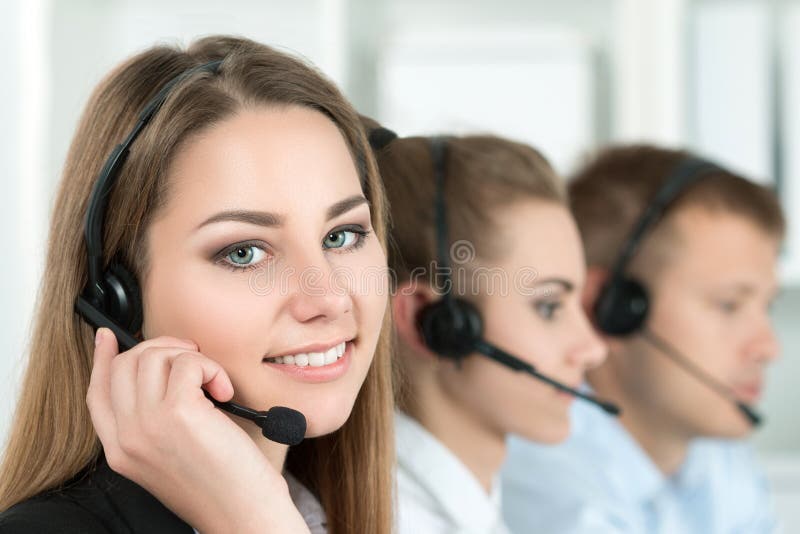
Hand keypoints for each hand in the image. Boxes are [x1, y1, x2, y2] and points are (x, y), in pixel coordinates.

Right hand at [86, 328, 310, 533]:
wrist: (242, 514)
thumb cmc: (221, 486)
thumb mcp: (172, 455)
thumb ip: (154, 423)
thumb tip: (162, 374)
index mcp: (120, 451)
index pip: (96, 393)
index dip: (102, 360)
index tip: (109, 336)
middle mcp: (127, 438)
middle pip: (124, 365)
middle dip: (162, 348)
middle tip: (194, 360)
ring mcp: (148, 425)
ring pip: (154, 357)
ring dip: (192, 358)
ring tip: (213, 384)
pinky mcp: (178, 413)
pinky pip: (188, 363)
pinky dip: (211, 368)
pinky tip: (223, 392)